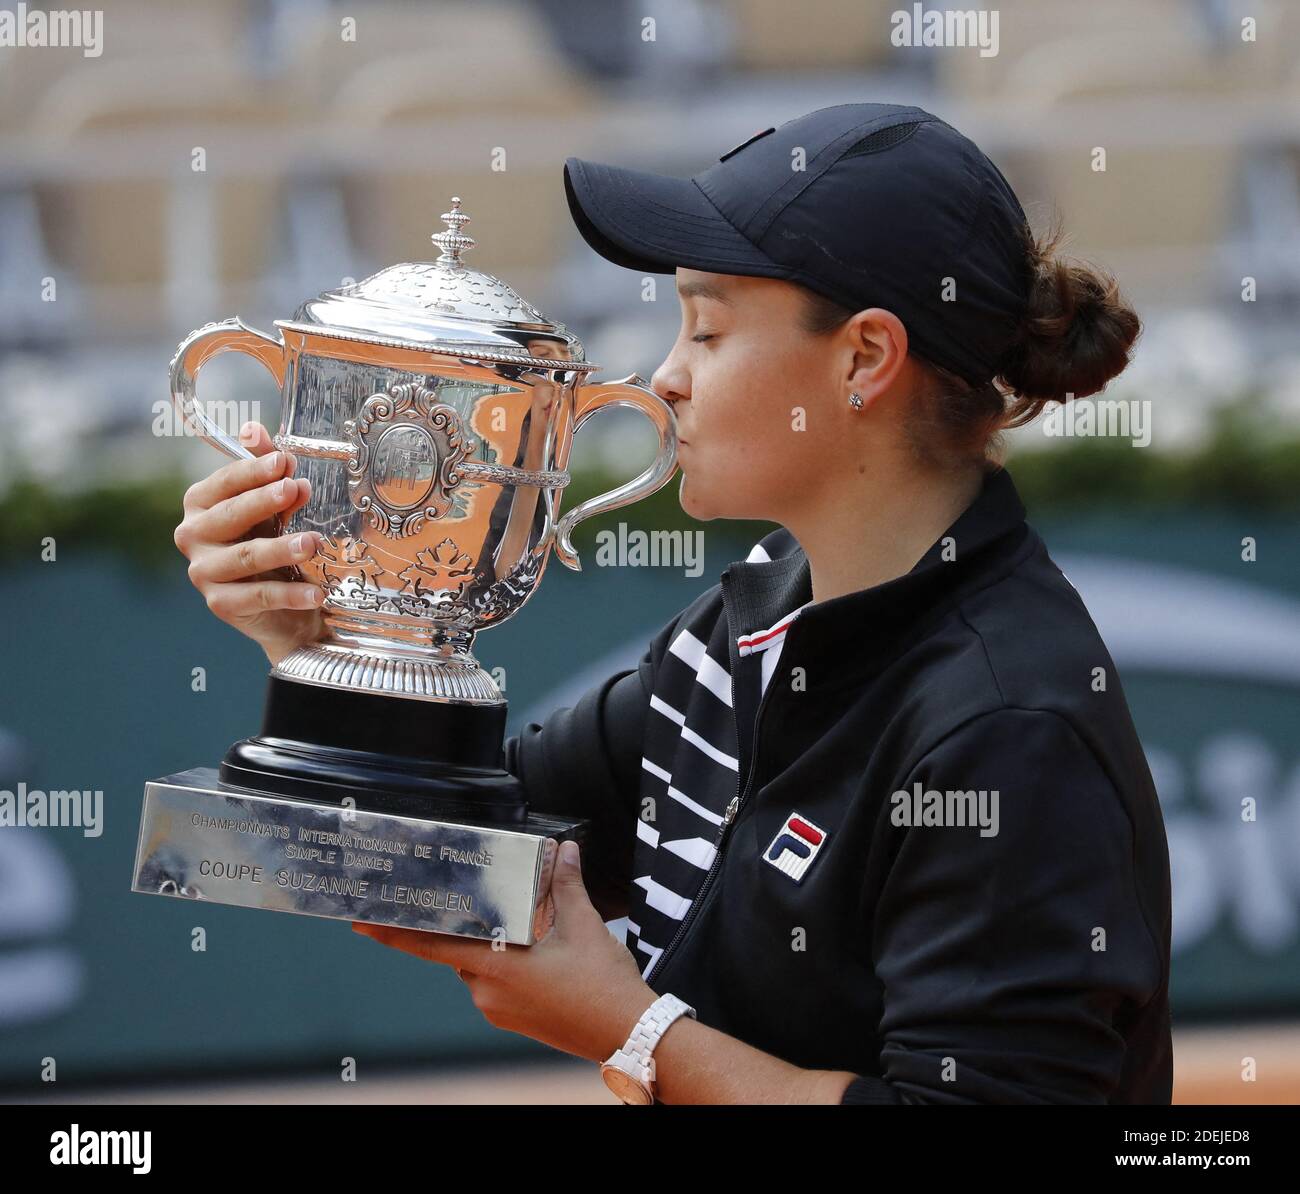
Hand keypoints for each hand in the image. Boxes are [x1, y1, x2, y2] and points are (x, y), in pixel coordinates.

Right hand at [174, 421, 326, 665]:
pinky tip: (315, 593)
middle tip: (294, 489)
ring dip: (281, 549)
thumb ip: (268, 471)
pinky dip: (289, 594)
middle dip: (264, 501)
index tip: (284, 461)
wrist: (281, 605)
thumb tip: (252, 429)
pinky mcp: (221, 604)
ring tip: (313, 543)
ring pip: (246, 556)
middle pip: (230, 515)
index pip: (224, 482)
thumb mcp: (273, 505)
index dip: (253, 470)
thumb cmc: (271, 542)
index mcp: (201, 504)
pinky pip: (259, 596)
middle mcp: (193, 535)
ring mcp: (204, 572)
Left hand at [353, 840, 655, 1063]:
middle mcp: (487, 992)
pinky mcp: (514, 1019)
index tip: (360, 922)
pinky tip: (538, 952)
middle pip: (460, 949)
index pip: (429, 946)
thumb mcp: (585, 925)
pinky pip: (496, 983)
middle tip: (475, 899)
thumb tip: (565, 849)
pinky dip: (508, 962)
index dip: (392, 933)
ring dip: (495, 943)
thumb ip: (566, 884)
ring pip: (480, 964)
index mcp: (496, 967)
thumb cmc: (603, 984)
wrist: (629, 1033)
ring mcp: (499, 1010)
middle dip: (468, 924)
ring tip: (527, 926)